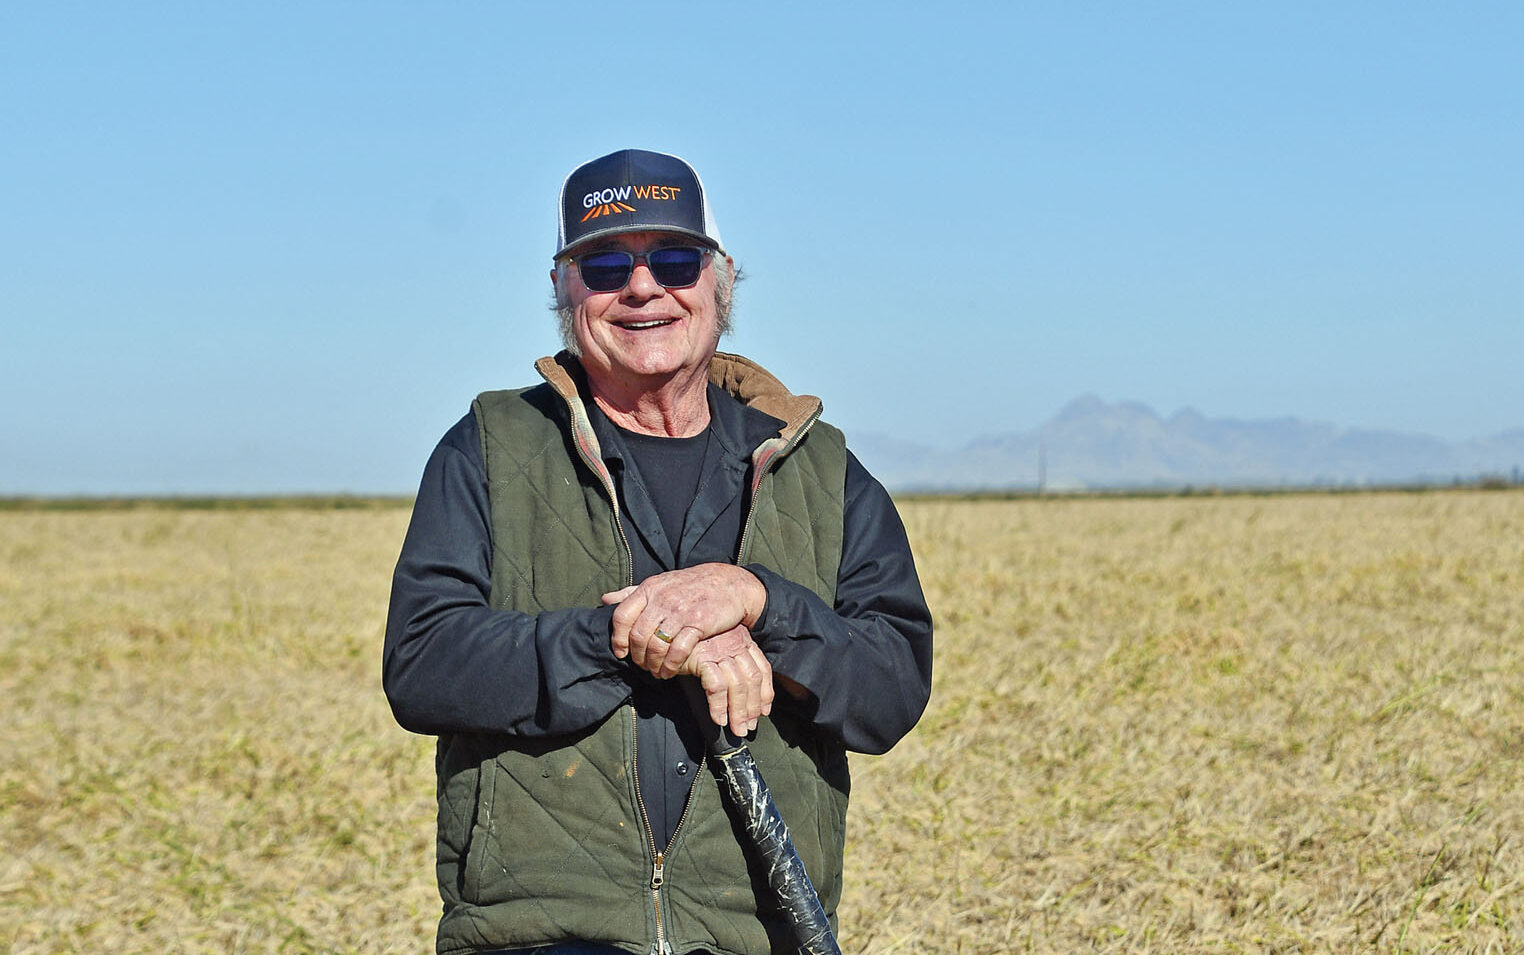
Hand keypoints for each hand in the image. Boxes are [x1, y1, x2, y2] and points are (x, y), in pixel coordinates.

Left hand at [603, 564, 766, 678]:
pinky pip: (678, 651)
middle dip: (638, 657)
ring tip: (657, 671)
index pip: (622, 615)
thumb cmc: (691, 586)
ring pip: (656, 646)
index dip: (618, 638)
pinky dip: (671, 666)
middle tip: (643, 666)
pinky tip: (670, 671)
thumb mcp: (660, 583)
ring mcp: (681, 611)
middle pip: (638, 636)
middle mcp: (662, 599)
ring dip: (654, 665)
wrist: (729, 584)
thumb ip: (632, 592)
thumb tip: (606, 600)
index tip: (621, 652)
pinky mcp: (698, 623)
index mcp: (650, 588)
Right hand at [679, 624, 773, 734]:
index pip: (762, 669)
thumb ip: (730, 662)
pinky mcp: (702, 658)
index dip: (766, 692)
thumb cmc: (690, 642)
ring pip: (738, 685)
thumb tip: (742, 694)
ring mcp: (719, 650)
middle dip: (753, 707)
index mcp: (741, 641)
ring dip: (739, 711)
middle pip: (752, 679)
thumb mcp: (716, 647)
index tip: (764, 711)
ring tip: (736, 728)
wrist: (665, 630)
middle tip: (749, 726)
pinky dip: (719, 706)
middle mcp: (734, 644)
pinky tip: (718, 718)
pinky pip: (716, 686)